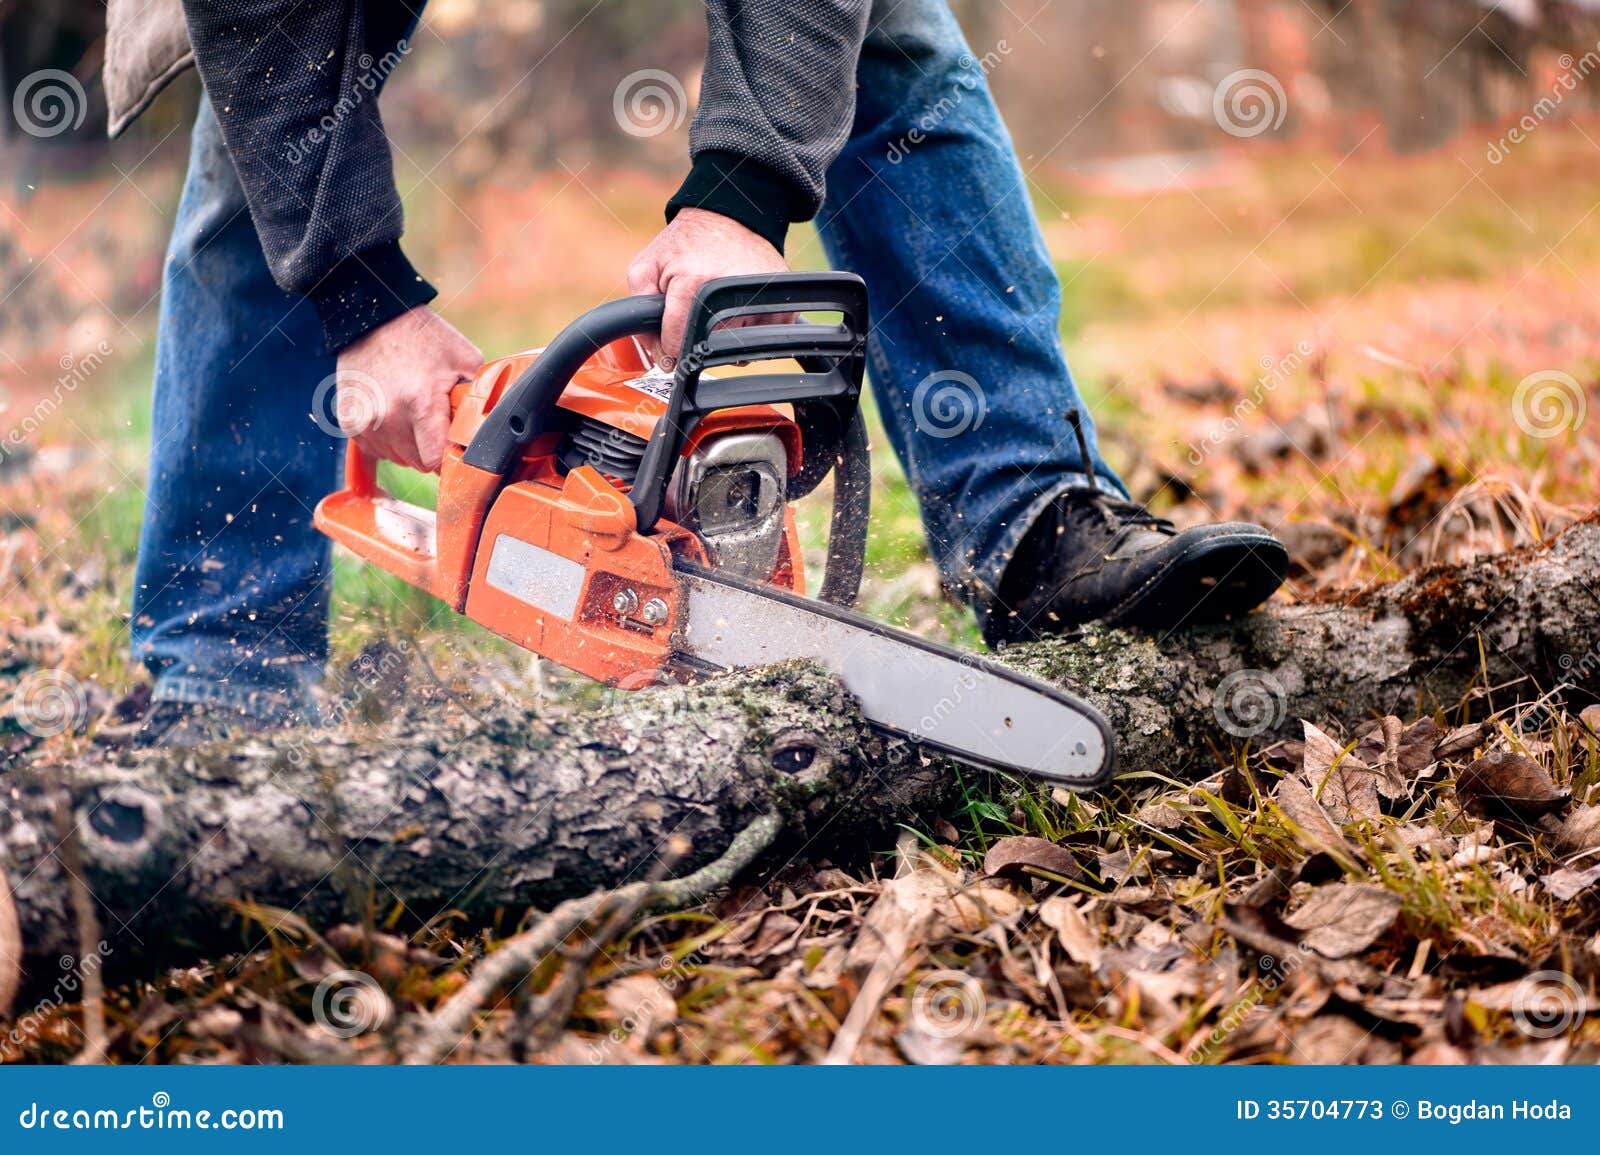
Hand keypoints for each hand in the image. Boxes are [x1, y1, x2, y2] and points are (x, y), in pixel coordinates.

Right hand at [335, 306, 480, 471]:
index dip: (450, 458)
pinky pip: (375, 450)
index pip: (437, 461)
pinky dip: (387, 440)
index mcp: (421, 404)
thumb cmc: (423, 338)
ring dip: (409, 446)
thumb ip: (482, 395)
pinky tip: (394, 415)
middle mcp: (389, 418)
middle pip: (419, 462)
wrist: (375, 319)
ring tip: (414, 414)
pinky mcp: (349, 422)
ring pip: (397, 458)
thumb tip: (494, 426)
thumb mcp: (466, 359)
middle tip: (436, 422)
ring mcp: (365, 422)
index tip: (456, 448)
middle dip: (432, 449)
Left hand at [626, 208, 792, 367]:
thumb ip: (637, 310)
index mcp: (694, 284)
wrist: (730, 217)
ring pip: (736, 354)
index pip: (677, 346)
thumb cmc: (686, 244)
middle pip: (707, 352)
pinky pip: (761, 344)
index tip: (669, 332)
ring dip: (722, 341)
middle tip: (693, 313)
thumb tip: (657, 354)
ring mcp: (761, 302)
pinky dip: (746, 335)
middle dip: (695, 342)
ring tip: (717, 310)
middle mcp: (731, 294)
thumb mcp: (646, 266)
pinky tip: (738, 310)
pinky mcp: (782, 308)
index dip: (668, 346)